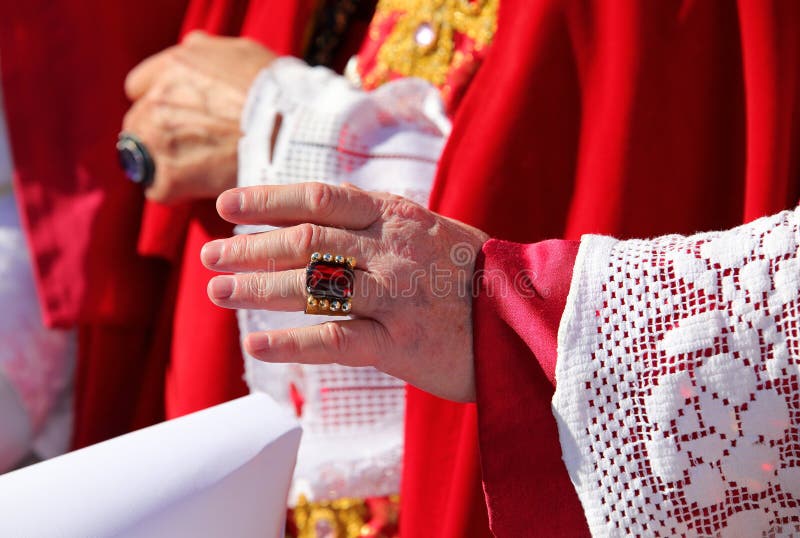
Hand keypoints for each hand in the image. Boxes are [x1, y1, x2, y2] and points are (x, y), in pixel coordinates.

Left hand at [122, 31, 276, 203]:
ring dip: (167, 162)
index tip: (180, 115)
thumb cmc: (274, 92)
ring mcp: (158, 137)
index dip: (161, 101)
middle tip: (196, 145)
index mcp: (172, 66)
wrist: (289, 130)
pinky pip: (158, 189)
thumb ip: (208, 53)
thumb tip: (196, 50)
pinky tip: (201, 188)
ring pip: (143, 156)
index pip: (139, 86)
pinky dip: (178, 191)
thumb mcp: (241, 52)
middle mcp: (157, 99)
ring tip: (200, 169)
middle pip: (138, 122)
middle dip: (162, 133)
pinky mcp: (169, 174)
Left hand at [201, 183, 489, 401]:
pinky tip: (256, 346)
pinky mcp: (401, 343)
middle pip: (305, 241)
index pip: (320, 197)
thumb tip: (324, 223)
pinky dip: (290, 344)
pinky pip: (334, 341)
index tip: (228, 206)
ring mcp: (396, 295)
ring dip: (256, 289)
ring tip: (218, 292)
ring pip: (311, 287)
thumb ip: (381, 227)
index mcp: (398, 217)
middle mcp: (391, 250)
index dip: (268, 199)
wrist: (531, 319)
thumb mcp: (433, 233)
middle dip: (249, 247)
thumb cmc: (477, 277)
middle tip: (210, 256)